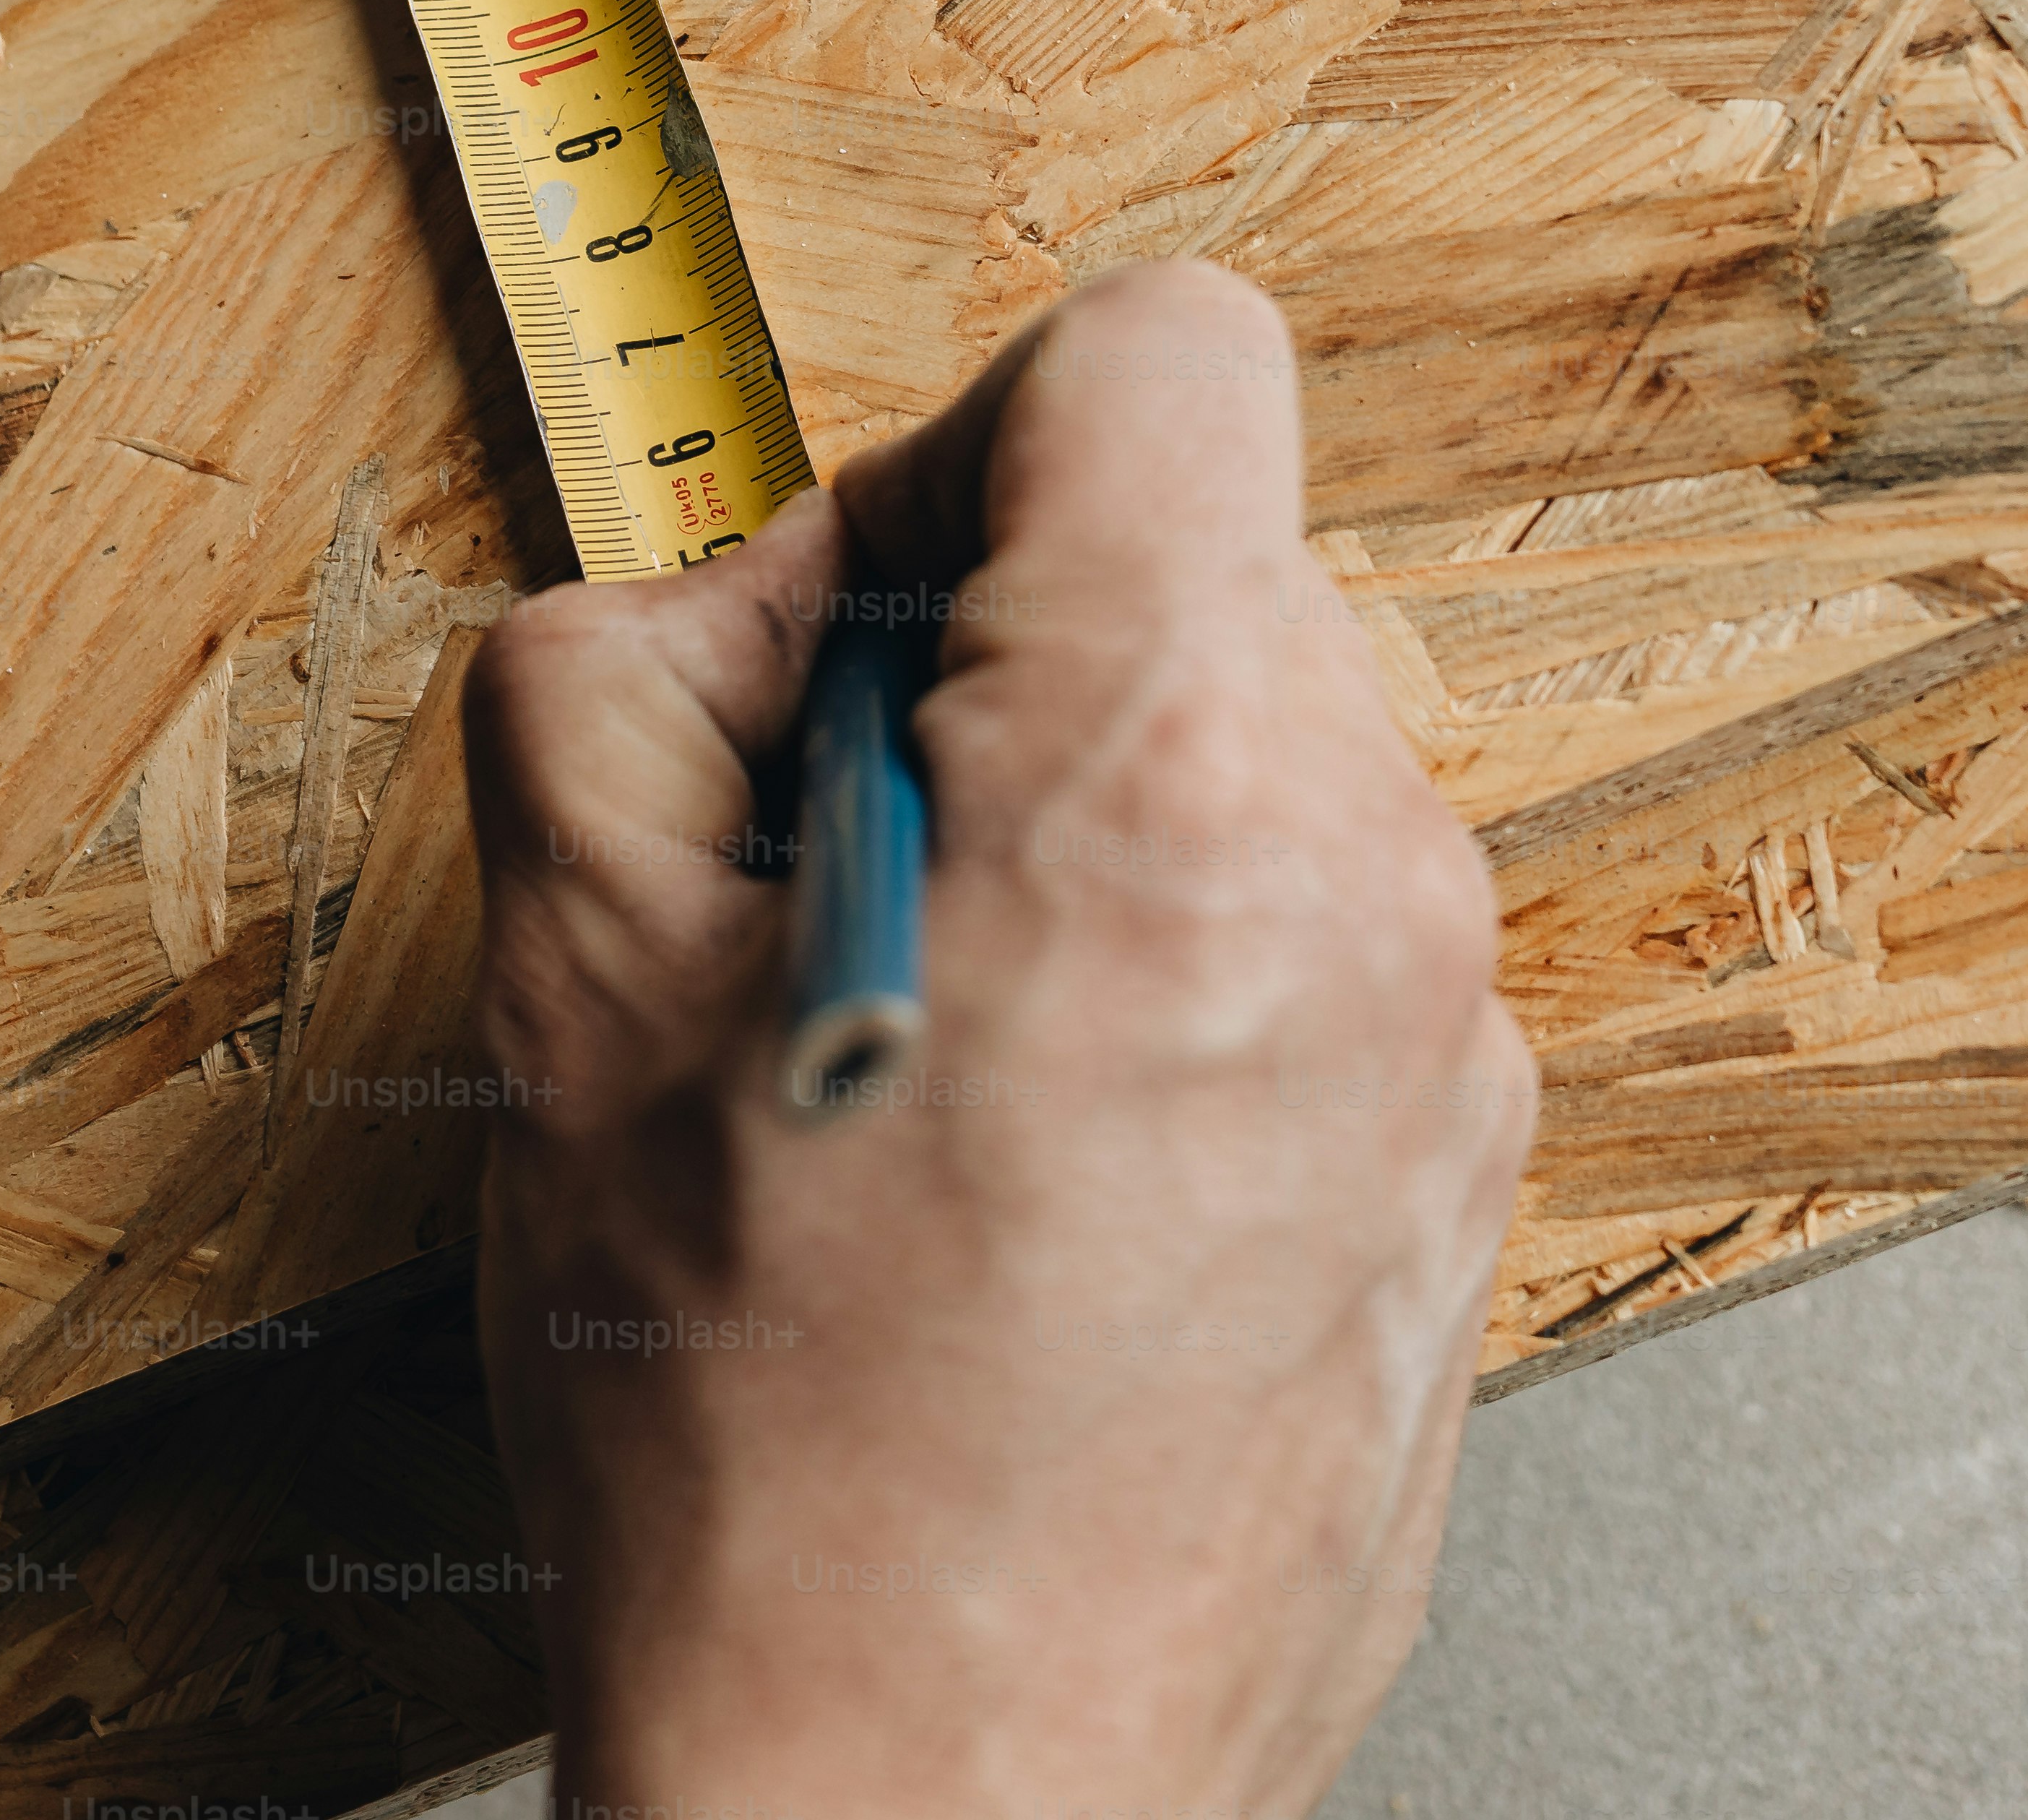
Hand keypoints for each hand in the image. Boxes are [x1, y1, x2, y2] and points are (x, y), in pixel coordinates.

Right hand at [464, 262, 1534, 1819]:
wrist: (933, 1800)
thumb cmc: (767, 1449)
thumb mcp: (563, 977)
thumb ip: (633, 666)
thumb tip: (754, 597)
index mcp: (1168, 767)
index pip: (1162, 352)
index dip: (968, 444)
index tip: (868, 623)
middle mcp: (1369, 874)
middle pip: (1199, 569)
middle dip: (998, 670)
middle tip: (830, 888)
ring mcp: (1446, 1040)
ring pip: (1254, 766)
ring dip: (1082, 842)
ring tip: (920, 1070)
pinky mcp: (1464, 1176)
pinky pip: (1314, 950)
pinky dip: (1175, 994)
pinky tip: (1025, 1174)